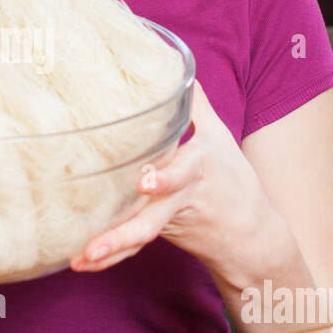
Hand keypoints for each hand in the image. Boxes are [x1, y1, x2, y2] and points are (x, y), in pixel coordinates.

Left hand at [70, 79, 274, 274]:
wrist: (252, 234)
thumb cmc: (233, 179)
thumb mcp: (221, 138)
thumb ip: (198, 106)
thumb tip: (183, 70)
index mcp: (199, 169)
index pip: (182, 173)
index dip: (165, 178)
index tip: (144, 183)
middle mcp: (181, 198)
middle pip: (152, 218)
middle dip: (122, 234)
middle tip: (92, 246)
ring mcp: (170, 220)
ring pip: (139, 235)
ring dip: (109, 249)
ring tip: (80, 259)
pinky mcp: (161, 233)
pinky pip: (134, 246)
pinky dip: (110, 256)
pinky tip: (82, 262)